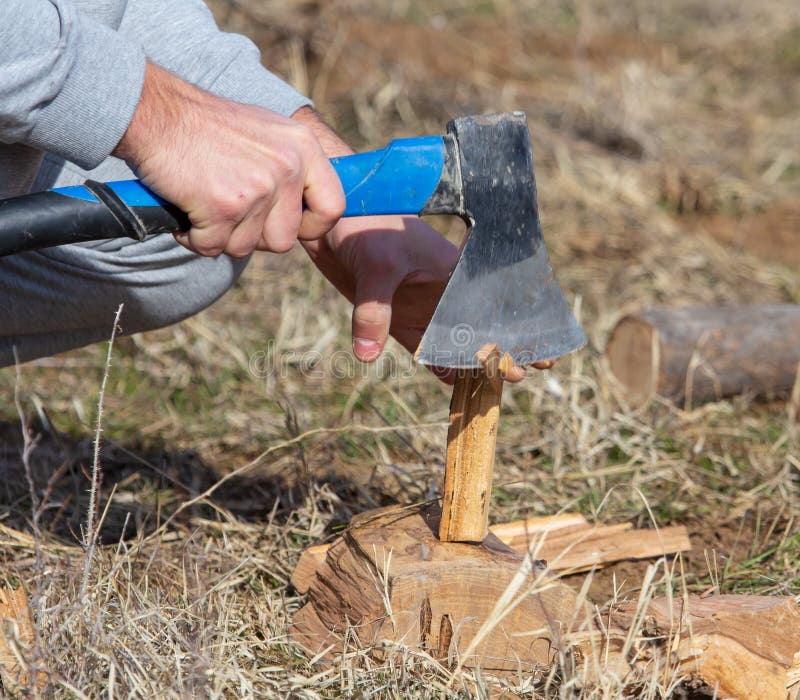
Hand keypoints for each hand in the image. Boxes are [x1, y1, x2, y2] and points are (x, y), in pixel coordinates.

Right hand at [113, 63, 343, 256]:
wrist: (155, 111)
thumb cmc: (207, 127)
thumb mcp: (267, 133)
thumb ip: (291, 167)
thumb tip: (310, 211)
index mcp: (303, 147)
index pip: (333, 207)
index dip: (312, 227)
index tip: (292, 226)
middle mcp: (286, 166)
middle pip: (284, 240)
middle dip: (253, 236)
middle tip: (229, 211)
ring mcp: (257, 187)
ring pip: (246, 247)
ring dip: (221, 235)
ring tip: (205, 202)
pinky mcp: (224, 205)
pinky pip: (214, 246)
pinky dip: (195, 237)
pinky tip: (187, 208)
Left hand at [301, 216, 553, 382]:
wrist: (333, 224)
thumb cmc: (365, 229)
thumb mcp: (376, 264)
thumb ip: (374, 309)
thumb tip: (367, 355)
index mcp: (454, 273)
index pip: (494, 303)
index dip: (519, 327)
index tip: (541, 349)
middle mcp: (444, 295)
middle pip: (482, 328)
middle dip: (504, 351)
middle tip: (522, 374)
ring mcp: (423, 311)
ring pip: (457, 345)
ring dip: (476, 365)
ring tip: (498, 386)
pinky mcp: (399, 324)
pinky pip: (425, 352)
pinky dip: (440, 369)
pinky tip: (458, 388)